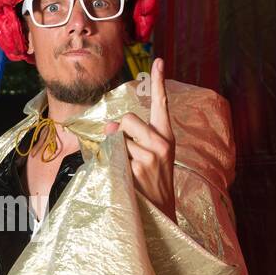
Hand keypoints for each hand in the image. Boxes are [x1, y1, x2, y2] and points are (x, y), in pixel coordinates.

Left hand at [104, 56, 176, 222]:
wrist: (160, 214)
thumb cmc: (151, 184)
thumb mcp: (150, 158)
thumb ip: (134, 139)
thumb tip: (109, 127)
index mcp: (166, 137)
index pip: (162, 105)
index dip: (159, 82)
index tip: (158, 60)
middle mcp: (161, 143)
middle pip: (127, 119)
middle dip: (117, 132)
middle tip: (124, 152)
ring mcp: (150, 156)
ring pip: (117, 138)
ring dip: (114, 152)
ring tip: (127, 170)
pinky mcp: (138, 167)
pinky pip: (113, 154)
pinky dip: (111, 163)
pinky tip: (124, 177)